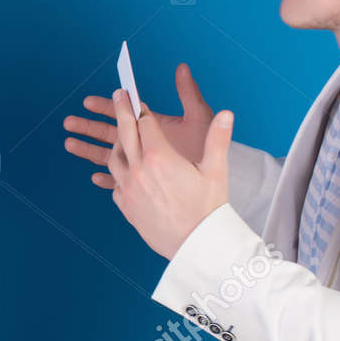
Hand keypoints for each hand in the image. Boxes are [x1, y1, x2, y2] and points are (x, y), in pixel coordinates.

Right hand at [63, 62, 215, 187]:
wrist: (213, 180)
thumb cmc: (207, 149)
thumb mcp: (199, 117)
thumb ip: (188, 93)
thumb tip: (182, 67)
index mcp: (153, 127)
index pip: (125, 115)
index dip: (106, 108)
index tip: (88, 102)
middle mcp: (144, 144)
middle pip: (110, 133)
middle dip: (89, 126)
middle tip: (69, 122)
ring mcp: (141, 164)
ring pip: (108, 156)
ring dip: (89, 150)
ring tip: (69, 144)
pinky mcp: (142, 184)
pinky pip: (120, 182)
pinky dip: (107, 180)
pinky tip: (95, 178)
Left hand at [106, 88, 233, 258]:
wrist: (196, 244)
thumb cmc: (208, 208)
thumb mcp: (216, 170)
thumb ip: (218, 139)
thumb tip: (226, 114)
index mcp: (159, 156)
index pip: (144, 123)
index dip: (141, 109)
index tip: (135, 97)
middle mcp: (138, 169)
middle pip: (124, 132)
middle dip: (120, 110)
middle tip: (118, 96)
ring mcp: (128, 188)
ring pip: (113, 157)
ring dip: (116, 142)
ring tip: (121, 135)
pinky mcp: (124, 205)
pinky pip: (113, 182)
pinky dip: (116, 171)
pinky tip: (120, 169)